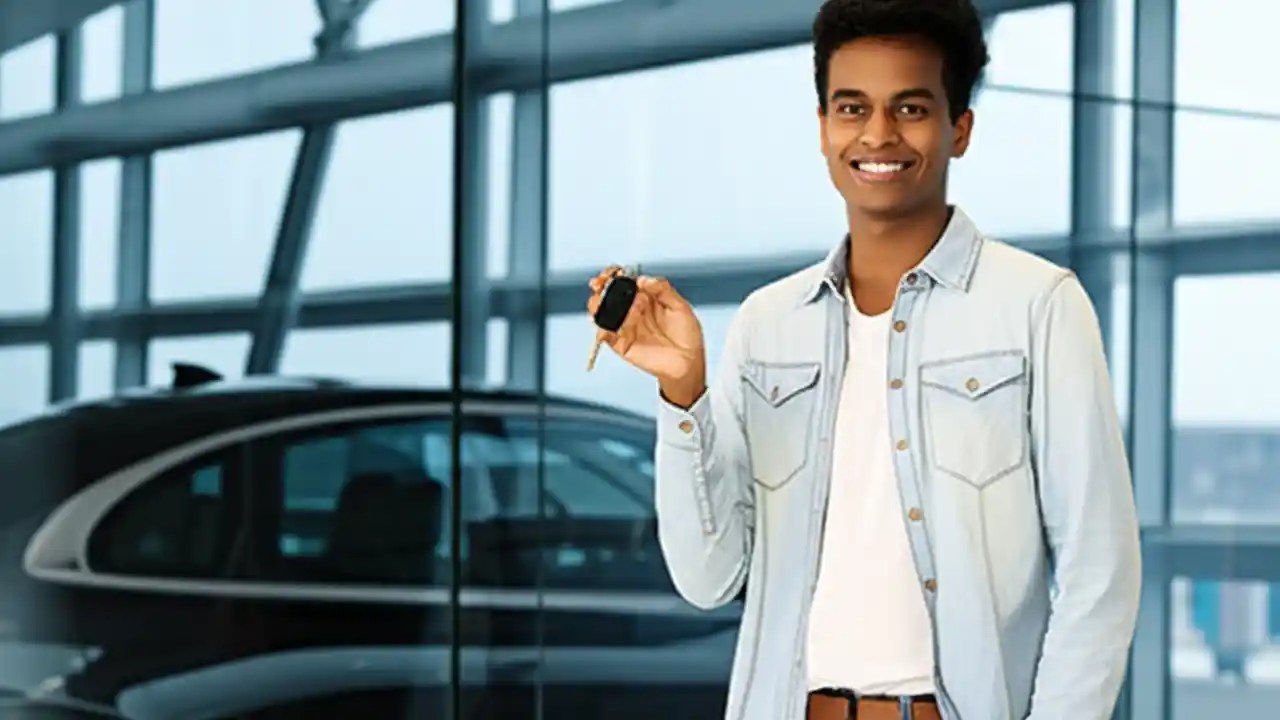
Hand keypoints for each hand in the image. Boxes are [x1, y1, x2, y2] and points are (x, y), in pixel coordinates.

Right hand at [587, 270, 706, 401]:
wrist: (688, 361)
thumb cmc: (687, 334)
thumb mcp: (680, 306)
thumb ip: (662, 289)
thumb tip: (642, 278)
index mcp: (645, 297)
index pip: (624, 281)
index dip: (614, 275)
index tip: (612, 272)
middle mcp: (632, 309)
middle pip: (608, 295)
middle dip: (601, 288)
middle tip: (601, 285)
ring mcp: (625, 327)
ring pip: (602, 313)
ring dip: (597, 306)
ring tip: (601, 304)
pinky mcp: (622, 344)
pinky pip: (606, 336)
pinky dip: (601, 331)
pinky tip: (605, 327)